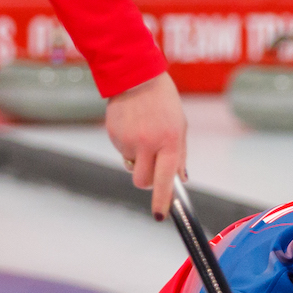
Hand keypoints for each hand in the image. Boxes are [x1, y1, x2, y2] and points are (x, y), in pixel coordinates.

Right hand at [104, 72, 186, 215]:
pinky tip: (132, 125)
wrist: (136, 76)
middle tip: (151, 165)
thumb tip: (179, 179)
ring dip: (137, 160)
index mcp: (169, 141)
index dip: (161, 200)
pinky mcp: (113, 135)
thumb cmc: (163, 102)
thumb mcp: (179, 126)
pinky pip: (121, 151)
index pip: (165, 179)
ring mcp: (128, 140)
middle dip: (147, 181)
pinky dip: (127, 145)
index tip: (159, 216)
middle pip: (142, 181)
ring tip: (143, 133)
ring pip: (131, 166)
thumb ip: (179, 154)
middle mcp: (148, 143)